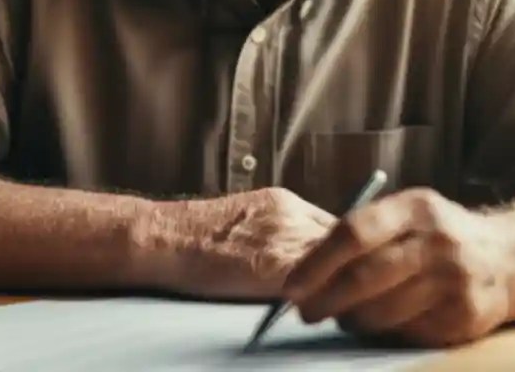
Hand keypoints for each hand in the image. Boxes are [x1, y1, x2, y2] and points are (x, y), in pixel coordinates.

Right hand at [147, 187, 335, 299]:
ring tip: (333, 306)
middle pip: (344, 243)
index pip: (336, 226)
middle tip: (347, 292)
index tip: (343, 269)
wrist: (167, 238)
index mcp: (285, 202)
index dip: (344, 252)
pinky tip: (312, 311)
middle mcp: (291, 214)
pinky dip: (321, 298)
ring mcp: (286, 238)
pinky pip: (316, 283)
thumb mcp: (248, 219)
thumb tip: (307, 255)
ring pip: (336, 263)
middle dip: (347, 268)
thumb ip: (281, 230)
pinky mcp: (276, 264)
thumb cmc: (197, 236)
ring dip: (339, 285)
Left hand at [283, 187, 514, 346]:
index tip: (291, 286)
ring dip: (351, 319)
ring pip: (382, 312)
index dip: (315, 263)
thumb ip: (363, 234)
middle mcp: (438, 241)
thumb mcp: (407, 216)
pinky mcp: (462, 317)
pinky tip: (380, 322)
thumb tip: (304, 273)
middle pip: (364, 277)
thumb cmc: (436, 237)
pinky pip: (406, 332)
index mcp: (416, 207)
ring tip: (343, 316)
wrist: (505, 260)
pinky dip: (383, 331)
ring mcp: (453, 281)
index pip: (353, 233)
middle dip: (325, 299)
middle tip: (304, 312)